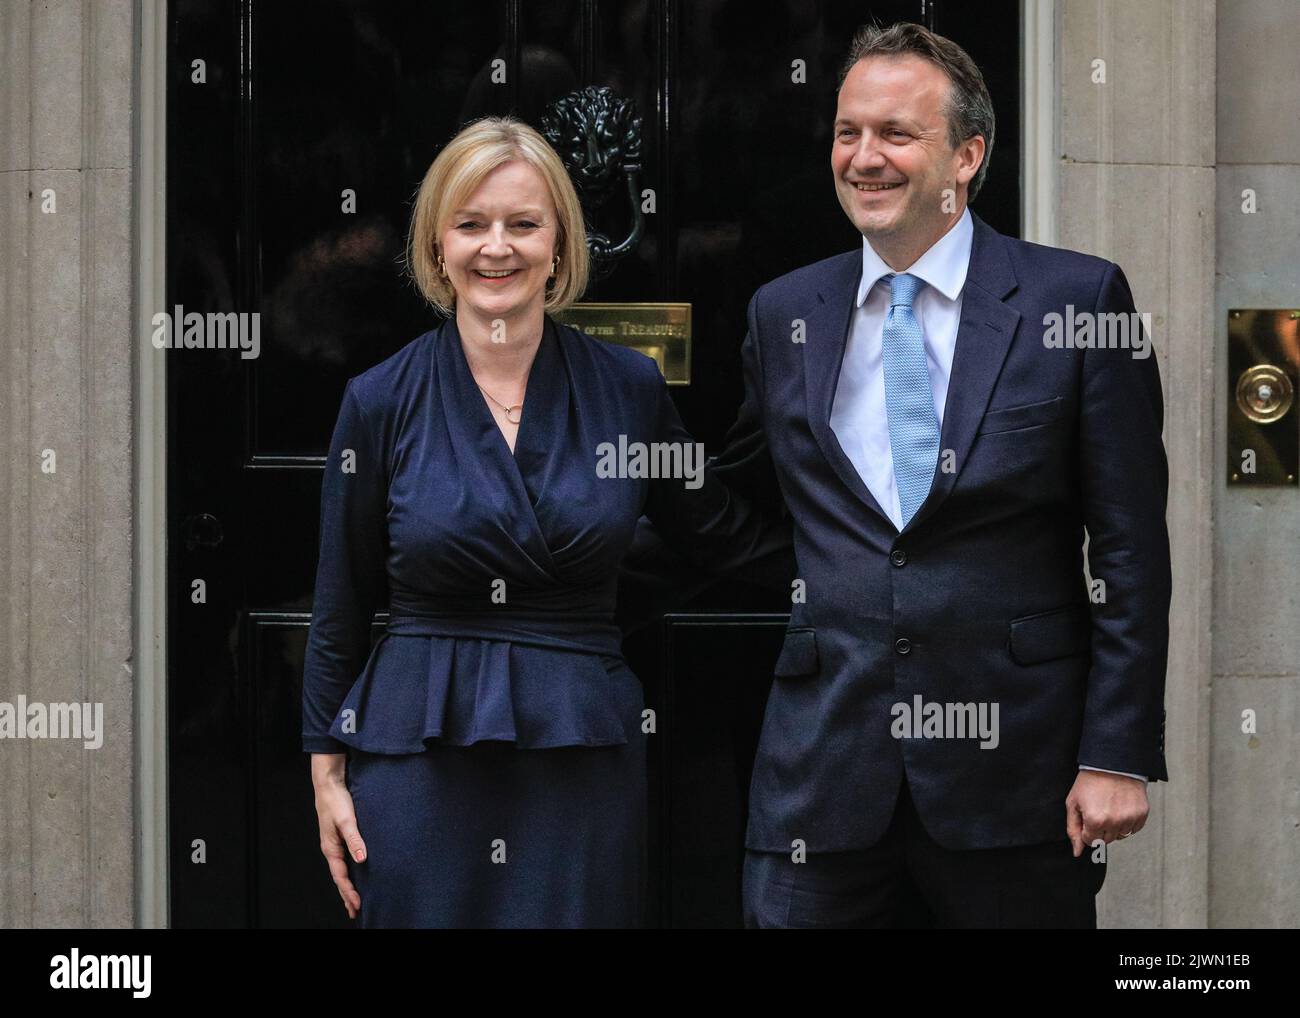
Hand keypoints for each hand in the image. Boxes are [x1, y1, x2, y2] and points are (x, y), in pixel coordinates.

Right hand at [312, 760, 366, 919]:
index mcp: (330, 848)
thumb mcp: (346, 820)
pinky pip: (344, 861)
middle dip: (346, 895)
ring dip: (347, 886)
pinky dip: (349, 872)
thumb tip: (362, 860)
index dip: (349, 892)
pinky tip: (355, 875)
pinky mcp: (339, 837)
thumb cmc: (336, 801)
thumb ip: (354, 839)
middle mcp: (331, 849)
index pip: (340, 876)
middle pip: (339, 877)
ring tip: (354, 901)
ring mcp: (334, 844)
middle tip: (355, 912)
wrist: (329, 784)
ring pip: (341, 870)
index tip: (358, 905)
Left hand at [1065, 769, 1147, 857]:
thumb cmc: (1090, 781)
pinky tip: (1120, 808)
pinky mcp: (1142, 814)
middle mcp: (1114, 823)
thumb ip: (1073, 829)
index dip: (1086, 829)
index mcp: (1095, 821)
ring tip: (1109, 807)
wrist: (1112, 763)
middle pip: (1105, 841)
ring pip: (1120, 836)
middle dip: (1099, 829)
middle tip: (1098, 809)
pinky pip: (1133, 829)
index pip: (1090, 841)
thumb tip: (1077, 851)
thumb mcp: (1073, 803)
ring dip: (1113, 827)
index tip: (1087, 815)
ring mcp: (1130, 819)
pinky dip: (1126, 823)